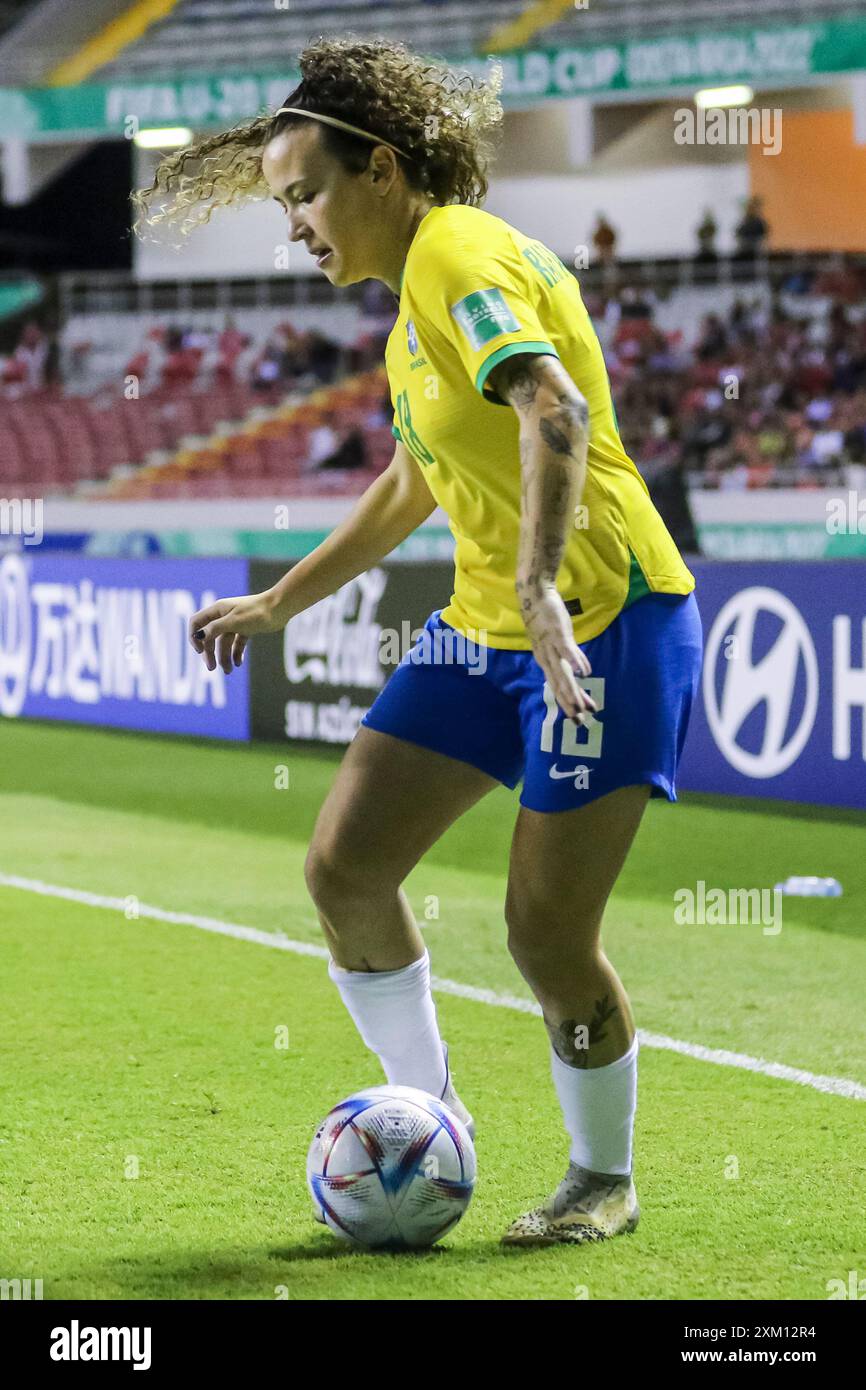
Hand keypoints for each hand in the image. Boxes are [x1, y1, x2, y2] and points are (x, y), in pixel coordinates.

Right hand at [189, 589, 283, 673]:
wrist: (280, 608)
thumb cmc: (256, 612)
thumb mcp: (233, 622)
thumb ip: (215, 629)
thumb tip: (198, 636)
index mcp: (217, 610)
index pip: (196, 622)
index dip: (194, 637)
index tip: (199, 651)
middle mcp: (224, 616)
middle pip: (210, 636)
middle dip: (210, 653)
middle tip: (212, 668)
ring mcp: (235, 623)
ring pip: (224, 642)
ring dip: (224, 656)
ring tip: (229, 671)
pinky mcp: (247, 629)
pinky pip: (237, 643)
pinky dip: (237, 653)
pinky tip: (239, 663)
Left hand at [519, 583, 596, 723]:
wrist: (534, 595)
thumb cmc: (546, 619)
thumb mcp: (554, 642)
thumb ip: (567, 658)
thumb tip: (581, 673)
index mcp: (545, 661)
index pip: (557, 687)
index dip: (567, 703)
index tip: (578, 718)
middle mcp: (546, 657)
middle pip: (559, 685)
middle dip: (569, 704)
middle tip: (579, 721)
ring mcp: (551, 646)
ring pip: (562, 673)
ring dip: (572, 690)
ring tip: (581, 705)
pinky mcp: (558, 633)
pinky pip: (567, 650)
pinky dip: (575, 662)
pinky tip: (585, 674)